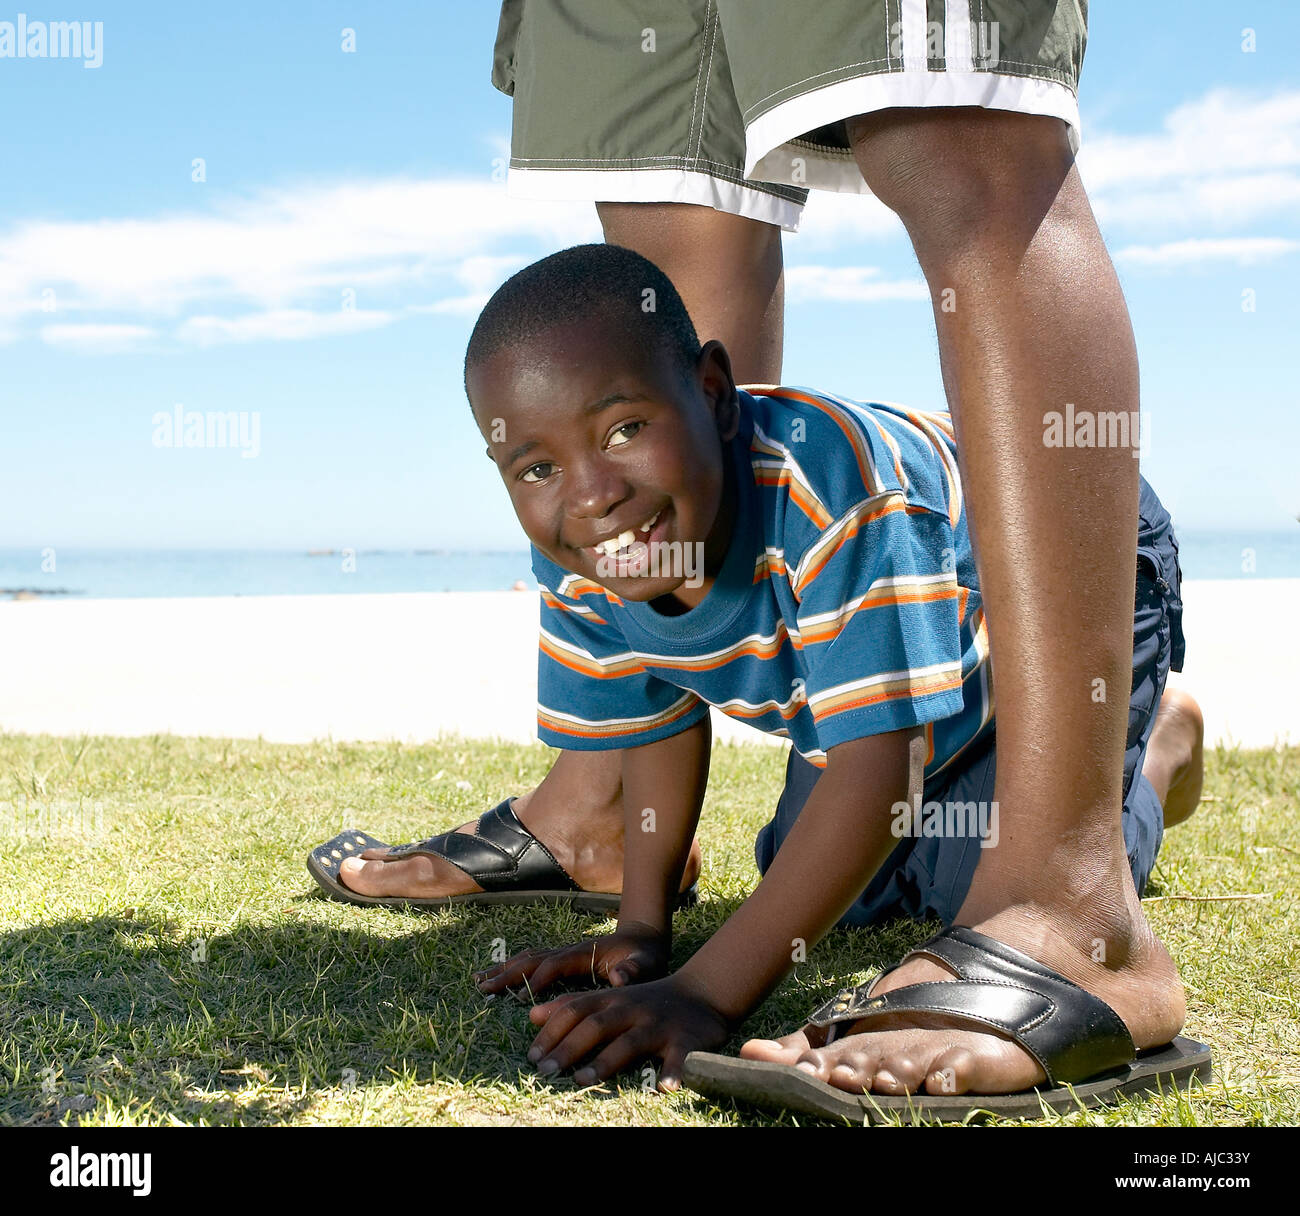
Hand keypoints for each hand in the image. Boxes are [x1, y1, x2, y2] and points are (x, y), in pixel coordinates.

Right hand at [473, 921, 668, 998]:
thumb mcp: (646, 964)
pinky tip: (495, 976)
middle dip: (508, 973)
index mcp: (583, 954)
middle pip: (532, 960)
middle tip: (483, 988)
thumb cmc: (645, 956)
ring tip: (479, 981)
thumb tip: (618, 977)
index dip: (539, 980)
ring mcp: (562, 954)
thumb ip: (634, 970)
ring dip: (503, 970)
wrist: (643, 938)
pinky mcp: (561, 961)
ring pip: (527, 959)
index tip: (523, 1000)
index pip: (555, 965)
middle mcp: (568, 951)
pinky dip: (511, 968)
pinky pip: (531, 963)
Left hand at [525, 975, 729, 1089]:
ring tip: (582, 1080)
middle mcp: (632, 1009)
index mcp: (611, 1000)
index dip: (552, 1031)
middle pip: (596, 1025)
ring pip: (629, 1041)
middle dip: (568, 1047)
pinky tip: (664, 1088)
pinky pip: (679, 1057)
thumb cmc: (645, 1002)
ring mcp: (658, 1025)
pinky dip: (673, 1071)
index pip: (575, 1010)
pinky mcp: (687, 1040)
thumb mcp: (610, 999)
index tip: (532, 1056)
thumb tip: (532, 1016)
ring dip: (605, 1061)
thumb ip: (574, 1006)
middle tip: (545, 1071)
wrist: (700, 992)